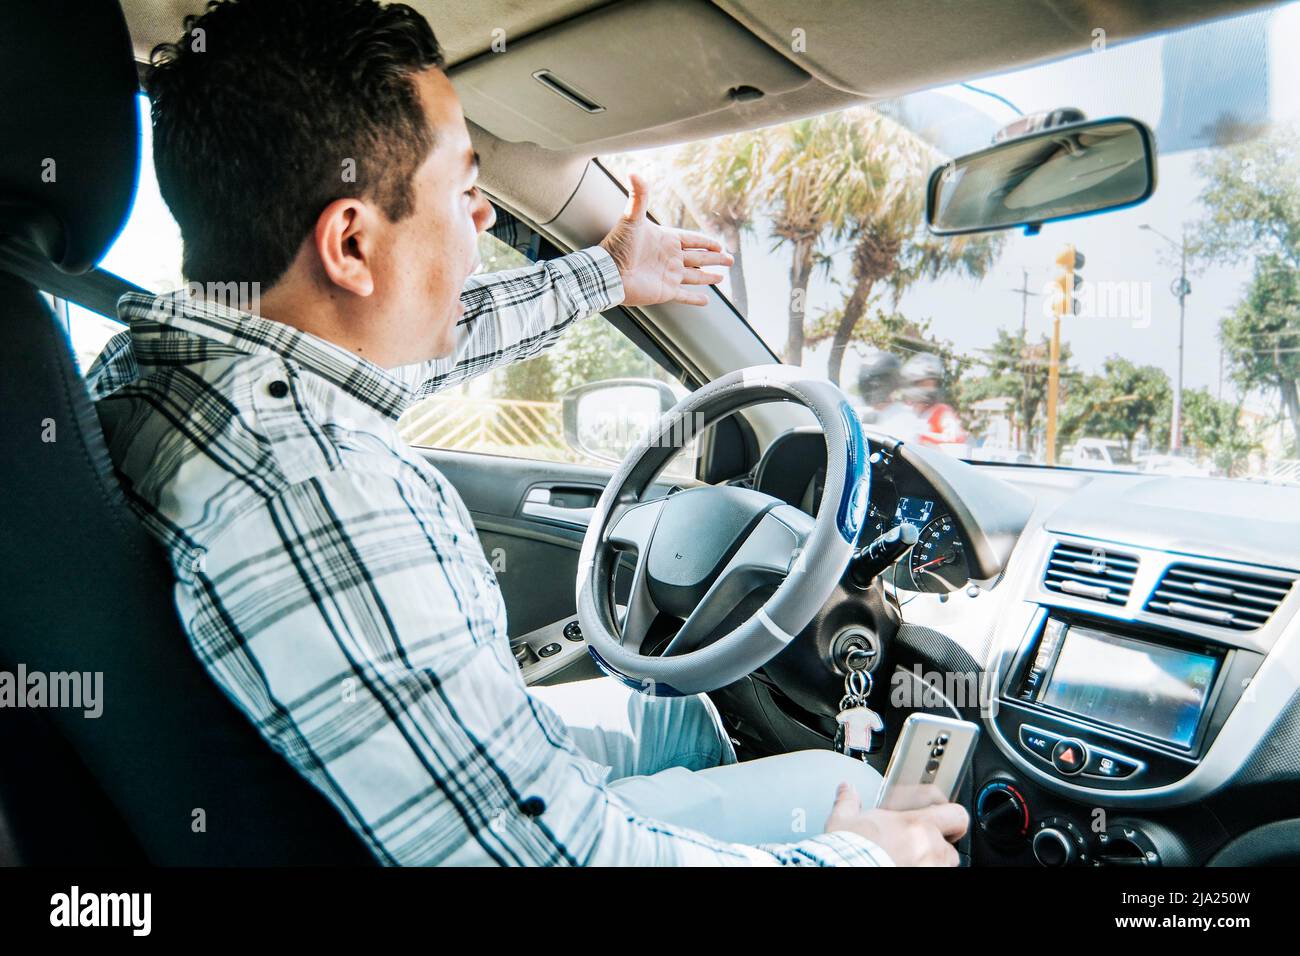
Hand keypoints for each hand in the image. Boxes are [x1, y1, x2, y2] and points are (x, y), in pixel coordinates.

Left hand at [599, 172, 733, 306]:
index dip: (706, 242)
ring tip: (721, 277)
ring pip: (694, 276)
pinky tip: (705, 300)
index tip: (719, 245)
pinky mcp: (665, 292)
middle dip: (714, 259)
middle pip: (698, 258)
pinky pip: (684, 296)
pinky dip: (695, 299)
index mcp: (666, 240)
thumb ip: (639, 196)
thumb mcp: (631, 217)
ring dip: (708, 277)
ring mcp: (668, 275)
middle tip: (730, 260)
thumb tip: (634, 171)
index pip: (692, 240)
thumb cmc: (618, 244)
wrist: (608, 272)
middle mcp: (670, 258)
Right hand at [824, 782, 968, 866]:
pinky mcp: (924, 879)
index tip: (940, 816)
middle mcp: (928, 846)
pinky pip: (933, 874)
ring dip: (933, 860)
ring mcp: (929, 867)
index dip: (951, 815)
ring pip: (945, 863)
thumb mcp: (844, 821)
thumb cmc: (850, 851)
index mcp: (913, 824)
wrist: (845, 868)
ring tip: (910, 859)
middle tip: (925, 843)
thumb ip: (848, 802)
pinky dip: (923, 870)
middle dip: (943, 842)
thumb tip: (846, 790)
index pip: (955, 813)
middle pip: (952, 843)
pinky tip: (904, 867)